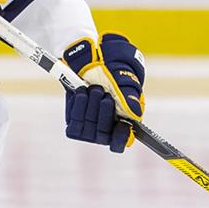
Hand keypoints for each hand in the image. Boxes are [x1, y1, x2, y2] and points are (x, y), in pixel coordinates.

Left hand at [62, 34, 144, 152]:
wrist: (90, 64)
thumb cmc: (113, 74)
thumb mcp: (124, 82)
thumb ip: (129, 97)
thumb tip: (135, 113)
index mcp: (122, 125)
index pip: (119, 143)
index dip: (121, 137)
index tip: (122, 123)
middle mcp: (104, 131)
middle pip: (102, 135)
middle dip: (104, 112)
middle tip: (104, 94)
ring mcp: (88, 129)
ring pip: (88, 128)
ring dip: (91, 105)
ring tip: (94, 89)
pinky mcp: (73, 121)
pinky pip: (74, 120)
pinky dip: (78, 104)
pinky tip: (82, 92)